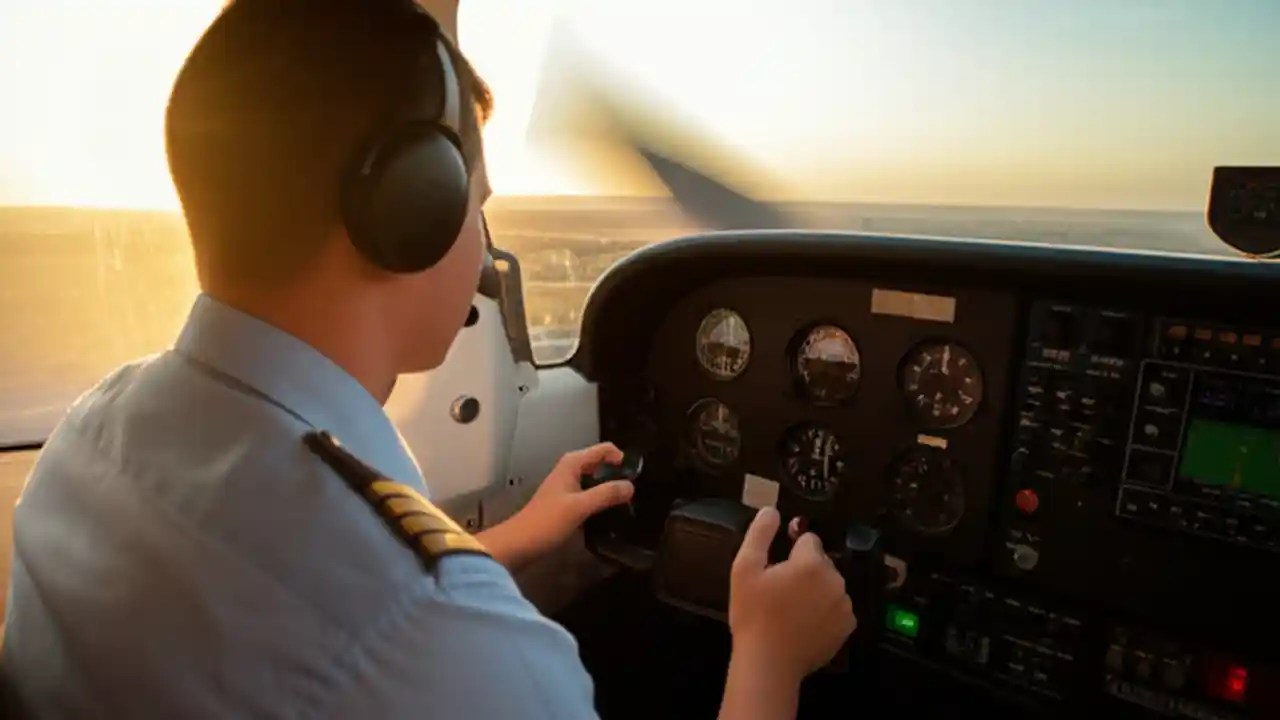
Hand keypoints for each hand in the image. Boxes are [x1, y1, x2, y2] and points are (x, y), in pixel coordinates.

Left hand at [479, 443, 634, 569]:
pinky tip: (608, 514)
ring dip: (609, 488)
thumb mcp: (580, 506)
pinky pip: (589, 495)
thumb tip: (631, 486)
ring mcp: (566, 488)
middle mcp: (569, 471)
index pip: (603, 449)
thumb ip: (606, 494)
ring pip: (594, 480)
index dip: (620, 458)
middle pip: (599, 464)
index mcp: (571, 465)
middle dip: (617, 473)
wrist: (518, 544)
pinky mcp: (565, 504)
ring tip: (627, 502)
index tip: (636, 476)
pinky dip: (599, 500)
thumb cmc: (547, 521)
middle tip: (635, 491)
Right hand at [728, 507, 855, 680]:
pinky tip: (805, 623)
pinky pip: (837, 608)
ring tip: (792, 610)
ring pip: (830, 585)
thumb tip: (772, 509)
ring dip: (816, 590)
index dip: (790, 552)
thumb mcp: (744, 568)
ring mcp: (844, 605)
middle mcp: (835, 580)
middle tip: (780, 592)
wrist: (768, 663)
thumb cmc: (753, 614)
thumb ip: (760, 533)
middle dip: (804, 571)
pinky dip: (825, 611)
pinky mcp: (848, 627)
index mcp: (812, 563)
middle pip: (821, 563)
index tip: (775, 570)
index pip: (808, 540)